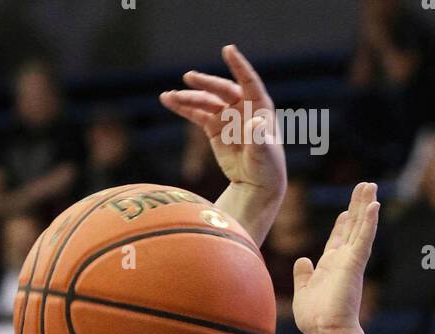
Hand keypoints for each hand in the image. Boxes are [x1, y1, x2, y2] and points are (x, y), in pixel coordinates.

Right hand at [159, 44, 285, 203]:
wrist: (255, 182)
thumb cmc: (266, 167)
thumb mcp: (264, 154)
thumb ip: (259, 139)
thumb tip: (255, 122)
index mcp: (259, 106)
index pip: (248, 81)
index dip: (238, 65)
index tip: (228, 50)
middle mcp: (242, 106)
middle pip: (222, 90)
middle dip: (205, 83)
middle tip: (188, 77)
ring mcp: (226, 116)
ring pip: (205, 102)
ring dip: (187, 98)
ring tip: (168, 96)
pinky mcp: (214, 128)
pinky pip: (196, 114)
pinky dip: (183, 108)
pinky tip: (169, 101)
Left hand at [293, 183, 379, 333]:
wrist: (325, 331)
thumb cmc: (315, 318)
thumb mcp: (303, 291)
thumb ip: (303, 275)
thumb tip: (302, 260)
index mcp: (330, 266)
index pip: (338, 239)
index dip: (342, 224)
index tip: (345, 210)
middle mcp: (343, 260)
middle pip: (352, 227)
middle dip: (357, 206)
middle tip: (364, 186)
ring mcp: (351, 260)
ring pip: (361, 227)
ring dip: (366, 206)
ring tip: (370, 186)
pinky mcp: (355, 263)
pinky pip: (364, 238)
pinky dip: (370, 222)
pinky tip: (374, 205)